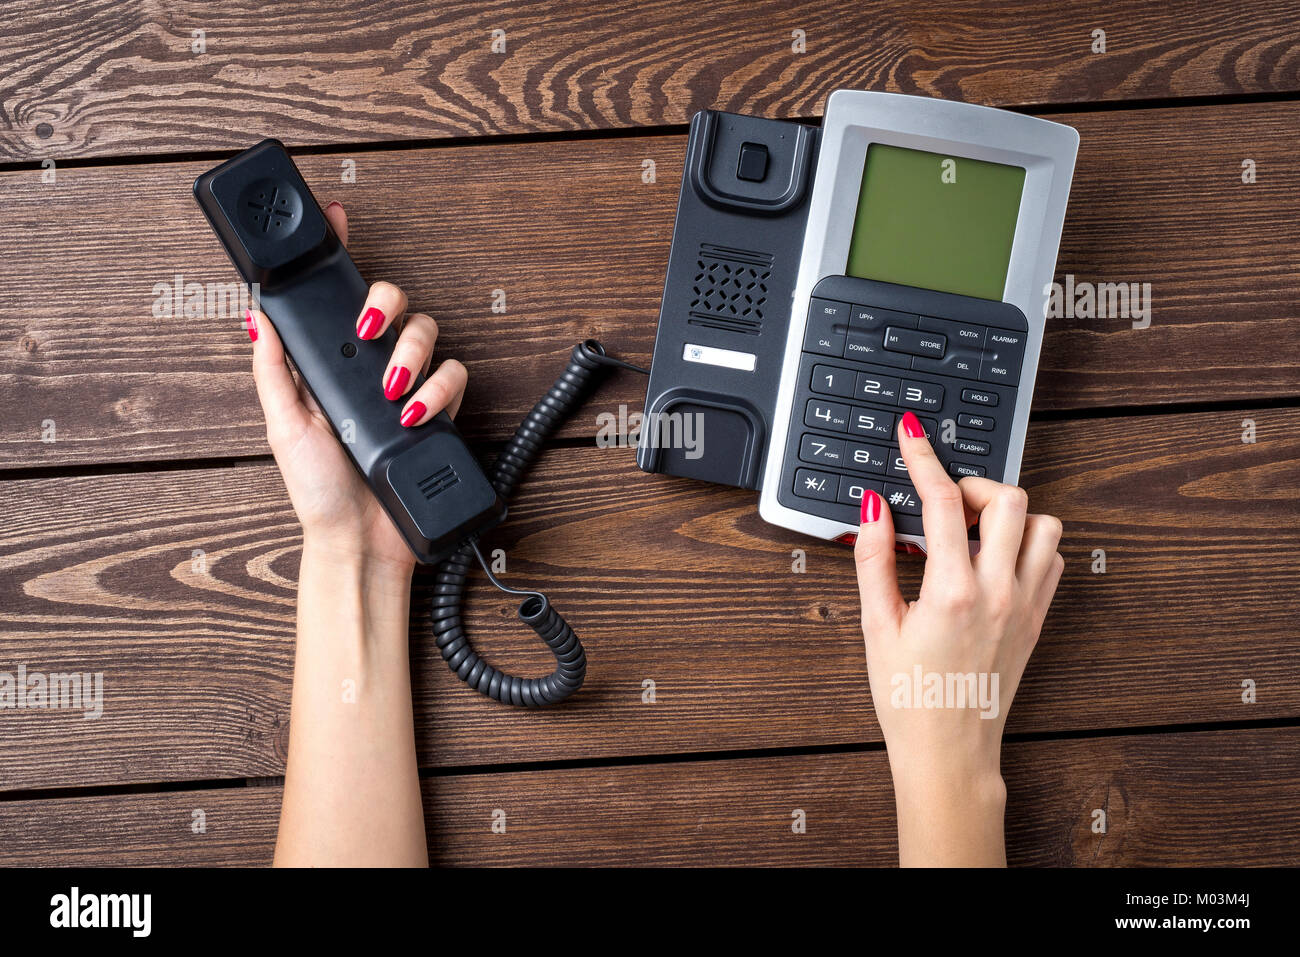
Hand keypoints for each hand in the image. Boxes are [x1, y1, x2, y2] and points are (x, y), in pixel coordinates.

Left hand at [245, 201, 469, 573]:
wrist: (360, 539)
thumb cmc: (318, 490)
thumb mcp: (283, 425)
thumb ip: (273, 370)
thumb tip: (256, 316)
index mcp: (330, 364)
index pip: (336, 298)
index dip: (339, 253)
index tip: (337, 216)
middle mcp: (371, 368)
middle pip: (393, 301)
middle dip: (385, 306)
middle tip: (369, 334)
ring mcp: (409, 386)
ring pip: (428, 331)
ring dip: (411, 353)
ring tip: (392, 390)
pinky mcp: (442, 410)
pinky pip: (456, 374)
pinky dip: (438, 389)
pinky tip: (416, 414)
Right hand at [852, 410, 1063, 864]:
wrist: (949, 751)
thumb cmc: (909, 698)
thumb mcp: (876, 626)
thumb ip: (874, 559)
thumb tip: (875, 508)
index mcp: (953, 592)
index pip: (943, 501)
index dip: (923, 457)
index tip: (911, 435)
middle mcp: (999, 593)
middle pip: (1009, 500)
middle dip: (974, 484)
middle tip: (944, 497)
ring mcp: (1026, 605)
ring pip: (1044, 525)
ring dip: (1009, 513)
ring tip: (972, 528)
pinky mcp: (1038, 619)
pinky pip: (1052, 558)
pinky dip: (1028, 542)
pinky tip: (994, 556)